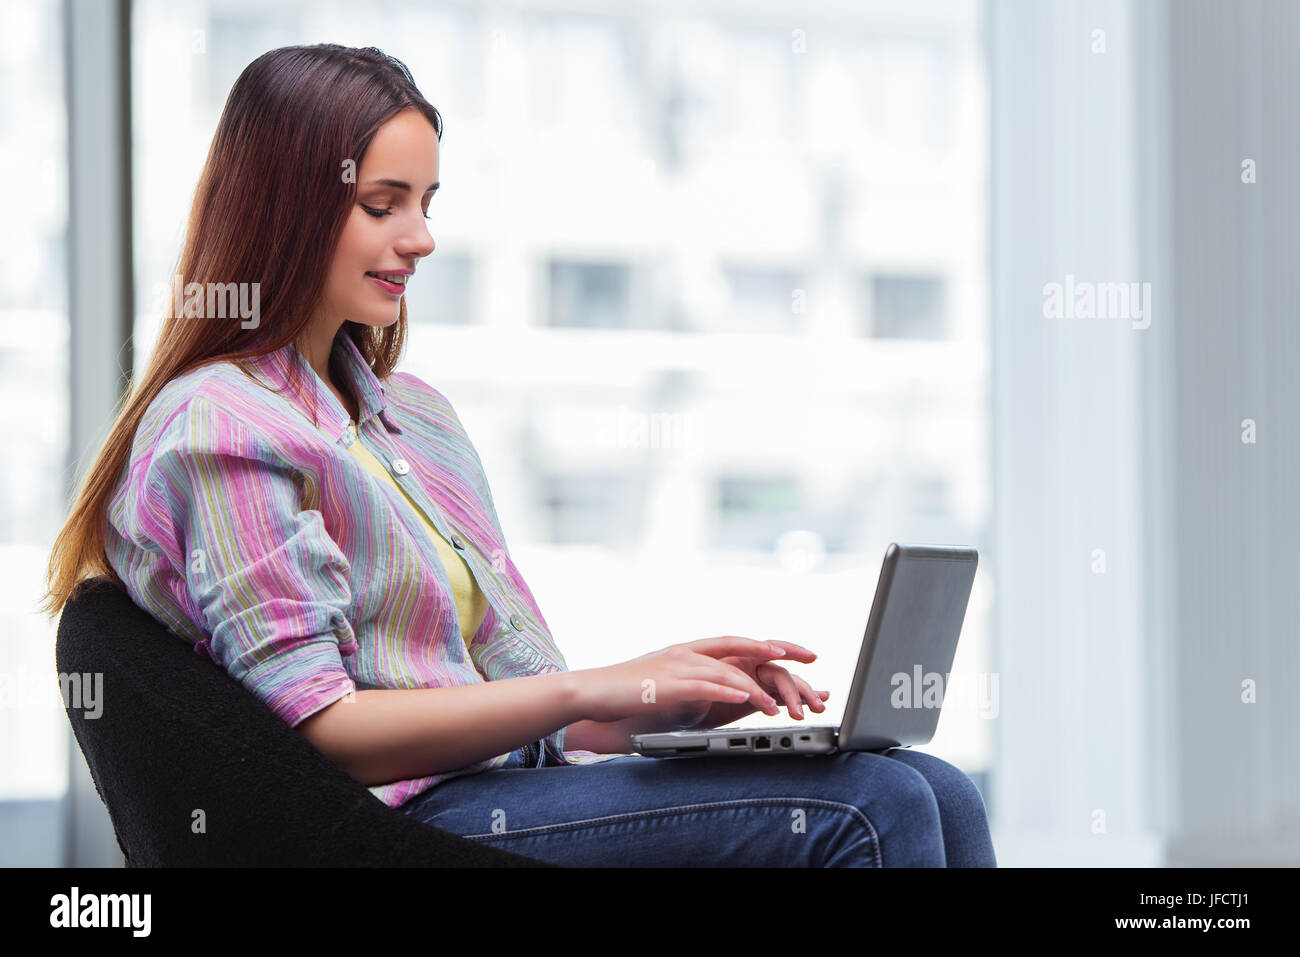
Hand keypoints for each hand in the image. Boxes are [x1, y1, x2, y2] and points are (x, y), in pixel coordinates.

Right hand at [571, 636, 828, 731]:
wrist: (592, 692)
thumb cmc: (631, 693)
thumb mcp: (673, 688)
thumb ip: (701, 688)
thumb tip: (731, 698)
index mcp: (691, 649)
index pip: (738, 642)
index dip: (769, 644)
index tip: (797, 651)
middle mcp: (688, 651)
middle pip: (741, 647)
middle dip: (777, 652)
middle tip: (808, 659)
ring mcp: (678, 665)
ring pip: (728, 671)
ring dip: (756, 689)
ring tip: (777, 706)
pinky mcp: (668, 685)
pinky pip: (706, 687)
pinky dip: (730, 694)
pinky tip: (749, 703)